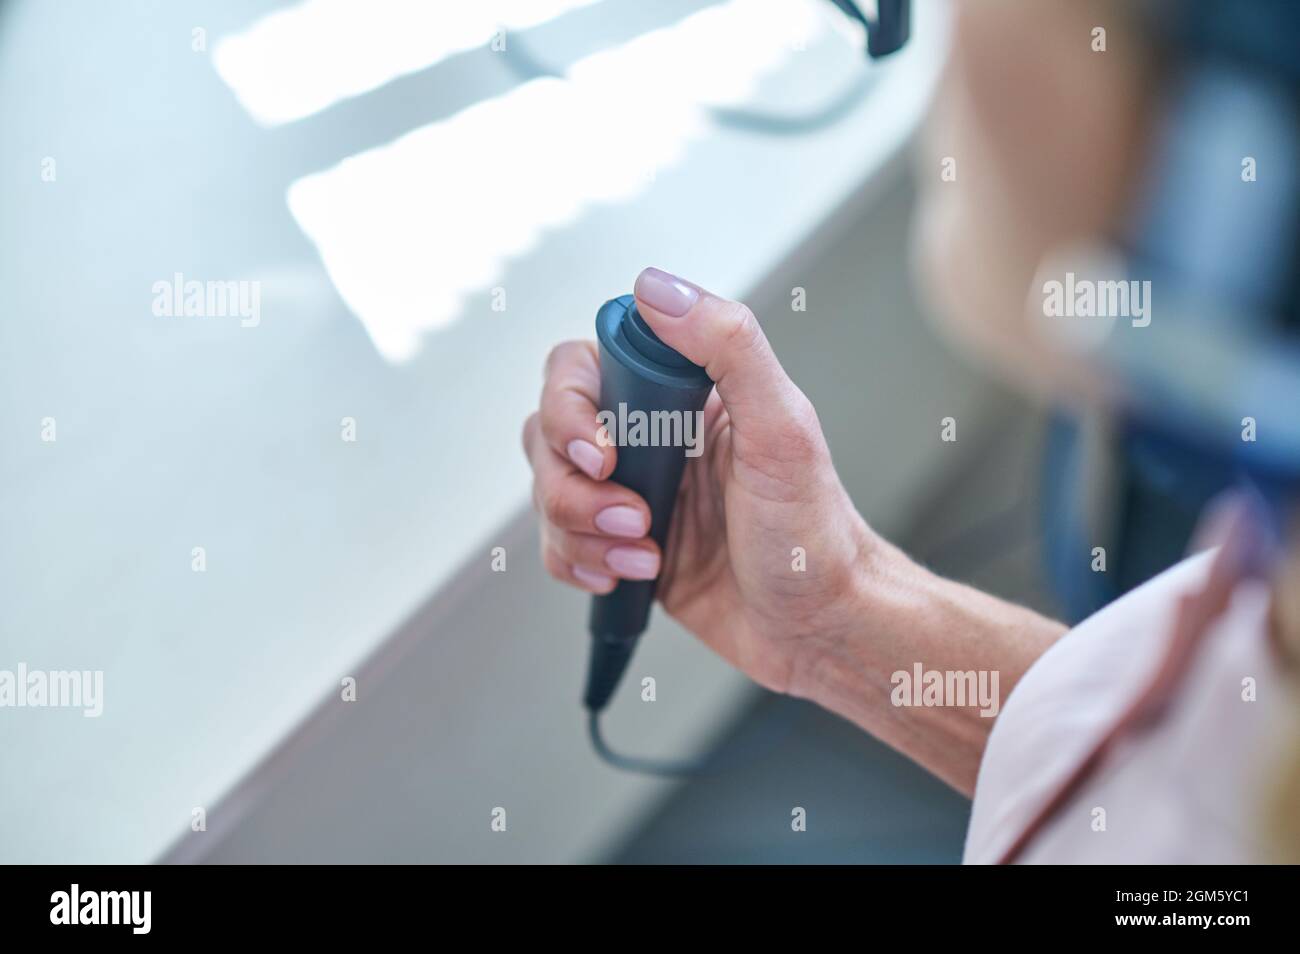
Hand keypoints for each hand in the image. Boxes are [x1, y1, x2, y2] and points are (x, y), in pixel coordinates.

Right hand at [522, 267, 875, 694]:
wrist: (820, 628)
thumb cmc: (815, 534)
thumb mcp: (782, 429)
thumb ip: (729, 347)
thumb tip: (657, 287)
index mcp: (683, 395)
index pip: (584, 367)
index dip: (574, 409)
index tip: (606, 453)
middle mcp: (650, 438)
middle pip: (551, 432)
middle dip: (572, 484)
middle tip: (632, 515)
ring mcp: (631, 494)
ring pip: (548, 491)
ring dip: (581, 530)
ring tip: (644, 554)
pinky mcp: (620, 548)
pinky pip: (560, 545)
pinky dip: (580, 563)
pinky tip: (630, 575)